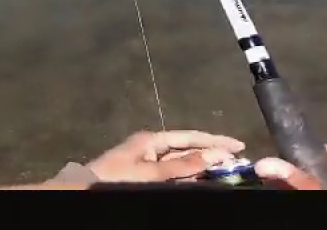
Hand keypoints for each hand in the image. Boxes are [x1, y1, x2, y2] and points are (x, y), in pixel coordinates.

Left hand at [86, 130, 245, 182]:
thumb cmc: (118, 176)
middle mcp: (152, 148)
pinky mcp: (146, 176)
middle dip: (212, 154)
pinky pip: (173, 175)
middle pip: (188, 149)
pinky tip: (204, 180)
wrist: (87, 190)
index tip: (238, 145)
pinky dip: (189, 177)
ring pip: (182, 164)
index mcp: (151, 139)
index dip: (215, 141)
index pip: (190, 137)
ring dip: (203, 167)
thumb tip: (213, 155)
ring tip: (227, 170)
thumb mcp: (152, 172)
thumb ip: (182, 165)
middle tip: (238, 161)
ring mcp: (149, 162)